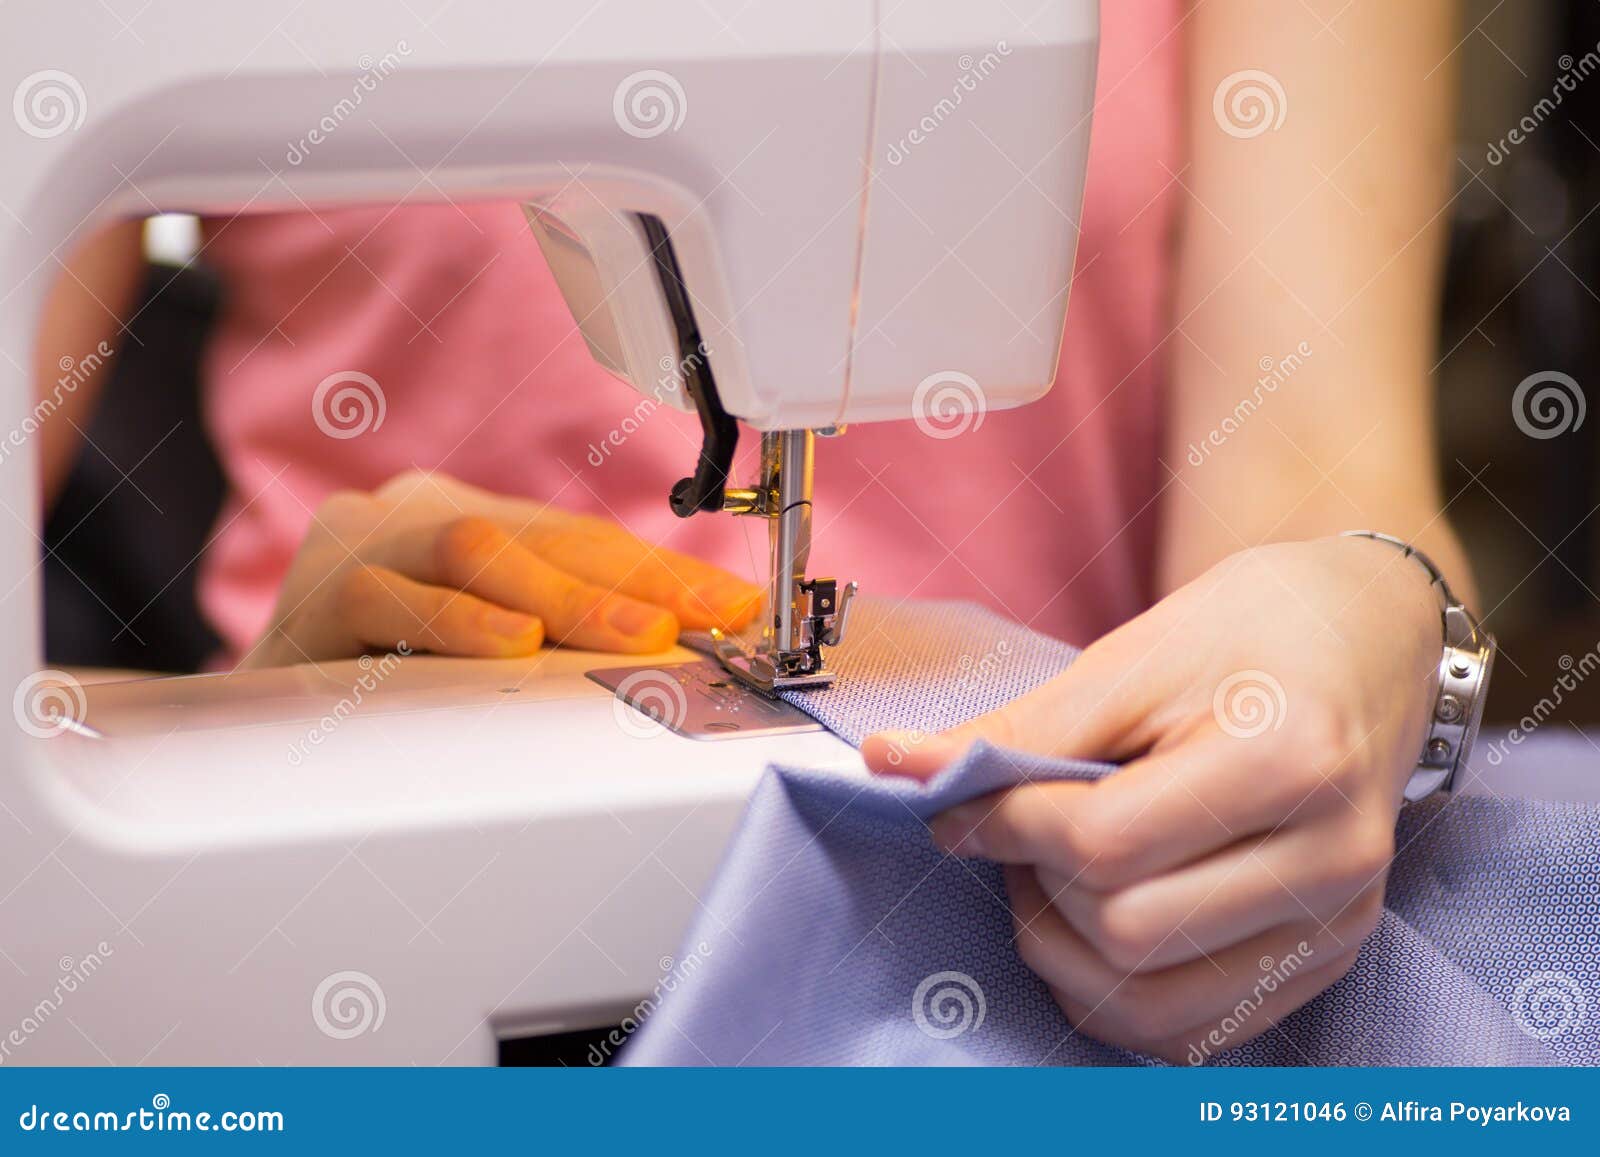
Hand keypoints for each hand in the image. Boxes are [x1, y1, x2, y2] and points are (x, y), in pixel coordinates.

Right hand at [244, 470, 760, 666]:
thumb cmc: (377, 686)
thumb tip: (673, 647)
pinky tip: (510, 645)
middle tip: (704, 621)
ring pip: (473, 551)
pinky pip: (387, 599)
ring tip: (634, 636)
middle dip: (635, 584)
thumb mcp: (480, 648)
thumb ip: (556, 636)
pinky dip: (456, 623)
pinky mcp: (309, 599)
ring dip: (565, 598)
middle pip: (542, 539)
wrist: (250, 727)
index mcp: (464, 522)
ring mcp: (360, 549)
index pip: (580, 539)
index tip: (733, 608)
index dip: (661, 574)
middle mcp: (414, 520)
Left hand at [863, 536, 1441, 1062]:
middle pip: (1126, 930)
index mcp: (1290, 759)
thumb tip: (895, 765)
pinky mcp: (1327, 960)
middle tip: (1013, 829)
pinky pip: (1191, 1031)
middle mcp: (1333, 860)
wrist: (1361, 639)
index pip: (1105, 841)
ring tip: (1052, 872)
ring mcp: (1339, 923)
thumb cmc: (1246, 630)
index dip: (1006, 823)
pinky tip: (1092, 920)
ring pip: (1150, 1003)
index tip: (958, 800)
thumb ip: (1020, 726)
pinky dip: (1113, 993)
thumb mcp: (1132, 654)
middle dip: (1035, 883)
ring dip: (1063, 948)